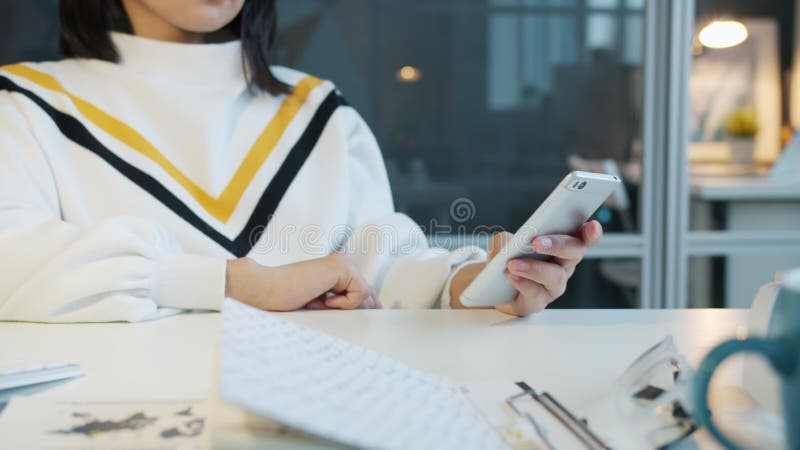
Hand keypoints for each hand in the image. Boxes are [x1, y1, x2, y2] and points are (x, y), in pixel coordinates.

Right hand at [225, 254, 379, 310]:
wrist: (266, 290)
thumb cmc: (287, 300)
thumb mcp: (322, 304)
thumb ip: (343, 304)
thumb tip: (370, 313)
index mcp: (338, 271)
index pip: (363, 293)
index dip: (362, 309)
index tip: (352, 319)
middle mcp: (343, 264)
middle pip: (369, 295)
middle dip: (358, 310)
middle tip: (328, 311)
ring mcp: (343, 264)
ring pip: (365, 296)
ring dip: (344, 307)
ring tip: (318, 304)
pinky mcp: (341, 268)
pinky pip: (359, 294)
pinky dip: (343, 303)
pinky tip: (321, 299)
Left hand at [450, 221, 602, 315]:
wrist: (491, 287)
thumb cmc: (506, 259)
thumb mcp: (505, 242)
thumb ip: (511, 238)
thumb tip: (514, 242)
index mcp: (561, 246)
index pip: (582, 237)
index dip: (591, 233)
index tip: (592, 226)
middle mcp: (563, 265)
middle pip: (574, 253)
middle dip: (558, 245)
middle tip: (536, 242)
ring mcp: (553, 286)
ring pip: (555, 276)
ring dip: (534, 268)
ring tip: (513, 264)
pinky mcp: (538, 302)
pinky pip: (535, 293)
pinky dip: (522, 282)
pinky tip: (510, 275)